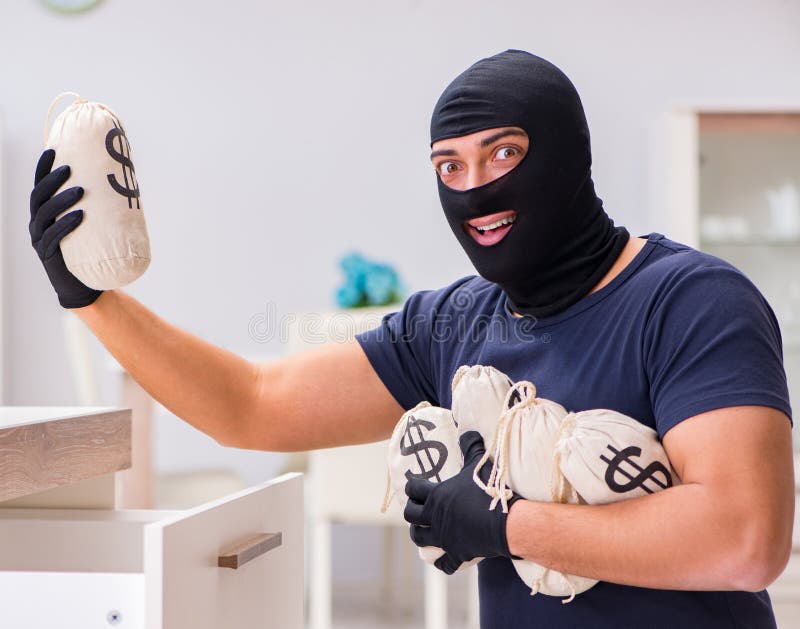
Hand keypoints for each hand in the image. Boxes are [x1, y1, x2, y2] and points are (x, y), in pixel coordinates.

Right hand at [29, 149, 101, 307]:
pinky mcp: (48, 256)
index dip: (42, 169)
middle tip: (69, 169)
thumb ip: (102, 206)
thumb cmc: (94, 250)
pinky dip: (65, 224)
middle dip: (51, 181)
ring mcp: (40, 240)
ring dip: (61, 200)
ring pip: (45, 215)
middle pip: (38, 197)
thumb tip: (128, 179)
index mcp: (44, 214)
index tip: (53, 151)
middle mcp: (38, 224)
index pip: (39, 187)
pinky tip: (79, 216)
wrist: (88, 286)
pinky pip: (54, 237)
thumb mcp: (95, 225)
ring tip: (80, 190)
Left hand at [404, 430, 521, 573]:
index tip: (413, 486)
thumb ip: (471, 447)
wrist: (506, 522)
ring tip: (422, 531)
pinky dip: (442, 562)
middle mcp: (435, 517)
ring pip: (420, 539)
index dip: (411, 487)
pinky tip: (442, 559)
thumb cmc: (490, 491)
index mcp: (437, 496)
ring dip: (419, 535)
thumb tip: (468, 431)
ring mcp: (444, 537)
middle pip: (411, 516)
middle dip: (411, 512)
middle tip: (416, 509)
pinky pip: (443, 562)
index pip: (413, 490)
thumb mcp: (480, 465)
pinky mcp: (457, 552)